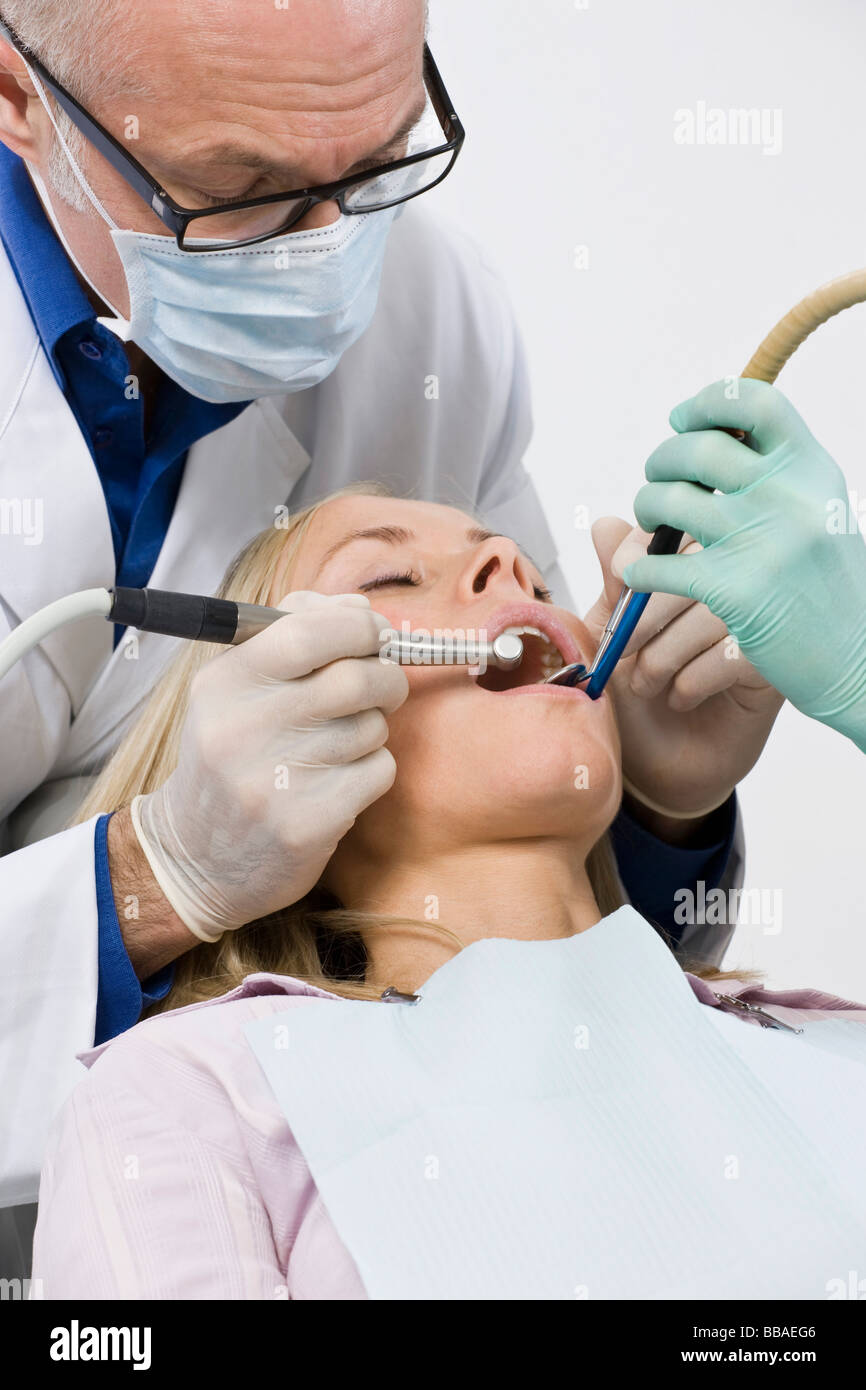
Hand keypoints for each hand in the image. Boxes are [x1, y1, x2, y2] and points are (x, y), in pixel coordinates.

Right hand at [133, 591, 408, 940]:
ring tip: (338, 744)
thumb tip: (361, 608)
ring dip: (371, 729)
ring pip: (372, 727)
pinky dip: (371, 771)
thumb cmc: (230, 756)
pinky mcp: (308, 823)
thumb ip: (293, 632)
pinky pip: (378, 771)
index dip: (358, 627)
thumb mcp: (236, 687)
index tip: (374, 634)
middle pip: (356, 679)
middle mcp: (243, 729)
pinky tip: (338, 781)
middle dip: (386, 678)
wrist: (196, 858)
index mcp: (224, 683)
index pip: (307, 633)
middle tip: (383, 685)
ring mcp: (274, 781)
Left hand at [585, 516, 783, 819]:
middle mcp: (731, 587)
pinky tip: (681, 698)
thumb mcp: (610, 633)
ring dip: (666, 654)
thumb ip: (614, 582)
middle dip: (646, 614)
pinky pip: (735, 654)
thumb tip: (604, 525)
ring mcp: (757, 624)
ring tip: (647, 683)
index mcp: (691, 568)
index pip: (677, 532)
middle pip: (697, 568)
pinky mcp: (771, 666)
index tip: (618, 589)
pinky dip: (694, 679)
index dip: (641, 558)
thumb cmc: (633, 692)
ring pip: (714, 612)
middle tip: (624, 652)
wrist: (655, 763)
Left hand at [624, 379, 865, 751]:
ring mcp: (763, 541)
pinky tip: (640, 576)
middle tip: (657, 479)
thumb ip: (775, 477)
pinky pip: (659, 566)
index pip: (755, 402)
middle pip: (699, 448)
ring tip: (650, 524)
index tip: (683, 420)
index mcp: (812, 469)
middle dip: (663, 460)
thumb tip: (705, 435)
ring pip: (670, 501)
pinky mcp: (736, 591)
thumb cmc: (829, 590)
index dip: (708, 404)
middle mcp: (790, 496)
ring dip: (646, 508)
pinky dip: (639, 570)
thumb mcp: (817, 517)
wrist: (856, 661)